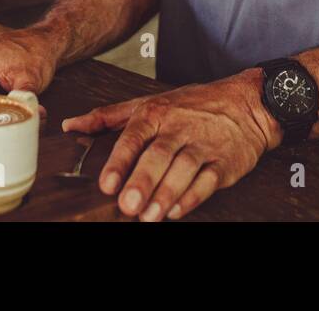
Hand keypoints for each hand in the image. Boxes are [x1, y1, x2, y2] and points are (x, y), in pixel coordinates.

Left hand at [61, 69, 279, 220]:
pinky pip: (209, 181)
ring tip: (149, 215)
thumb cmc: (193, 105)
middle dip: (143, 181)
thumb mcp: (149, 103)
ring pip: (183, 170)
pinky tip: (178, 210)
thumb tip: (71, 125)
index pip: (135, 135)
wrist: (248, 104)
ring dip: (166, 194)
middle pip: (159, 155)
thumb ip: (109, 117)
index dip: (120, 160)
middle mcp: (180, 127)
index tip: (107, 183)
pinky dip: (193, 196)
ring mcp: (204, 145)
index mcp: (157, 112)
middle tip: (127, 205)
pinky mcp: (225, 162)